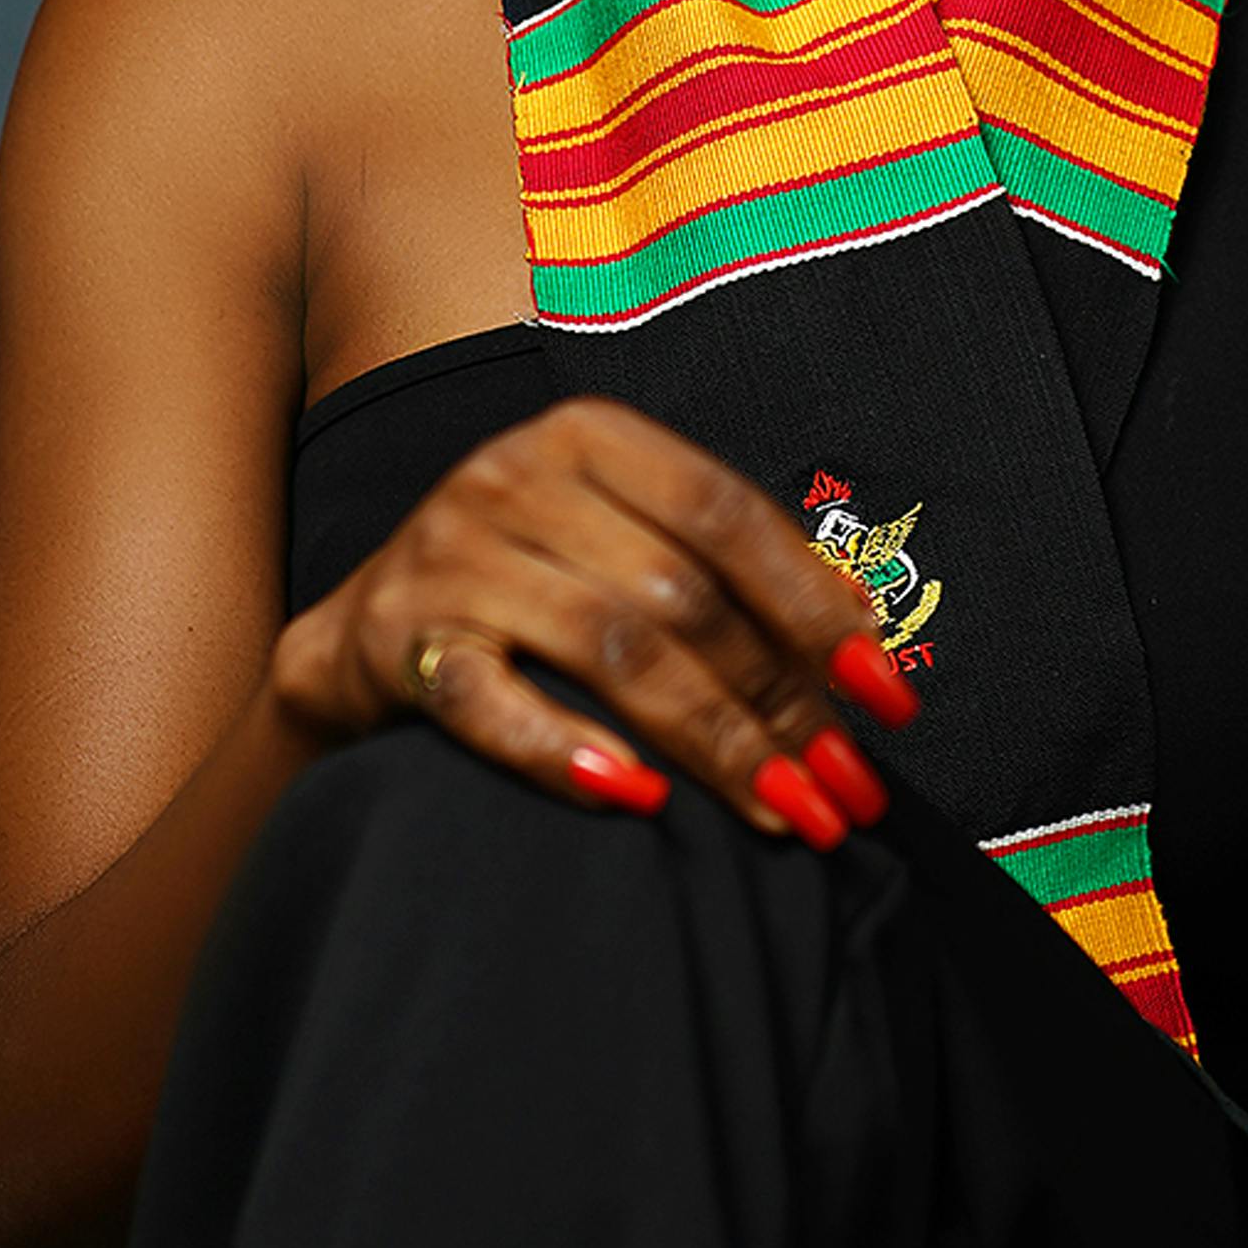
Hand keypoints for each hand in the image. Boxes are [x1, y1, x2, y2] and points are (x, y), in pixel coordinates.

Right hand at [266, 393, 915, 845]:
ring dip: (711, 741)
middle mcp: (515, 476)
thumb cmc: (532, 587)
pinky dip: (568, 753)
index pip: (725, 512)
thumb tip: (862, 641)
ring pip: (610, 648)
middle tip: (842, 786)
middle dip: (778, 700)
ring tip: (780, 811)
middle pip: (679, 592)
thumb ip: (727, 572)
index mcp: (589, 436)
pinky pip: (492, 704)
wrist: (362, 629)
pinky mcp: (400, 640)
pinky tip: (638, 799)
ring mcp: (453, 556)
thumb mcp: (620, 541)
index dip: (813, 605)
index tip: (885, 694)